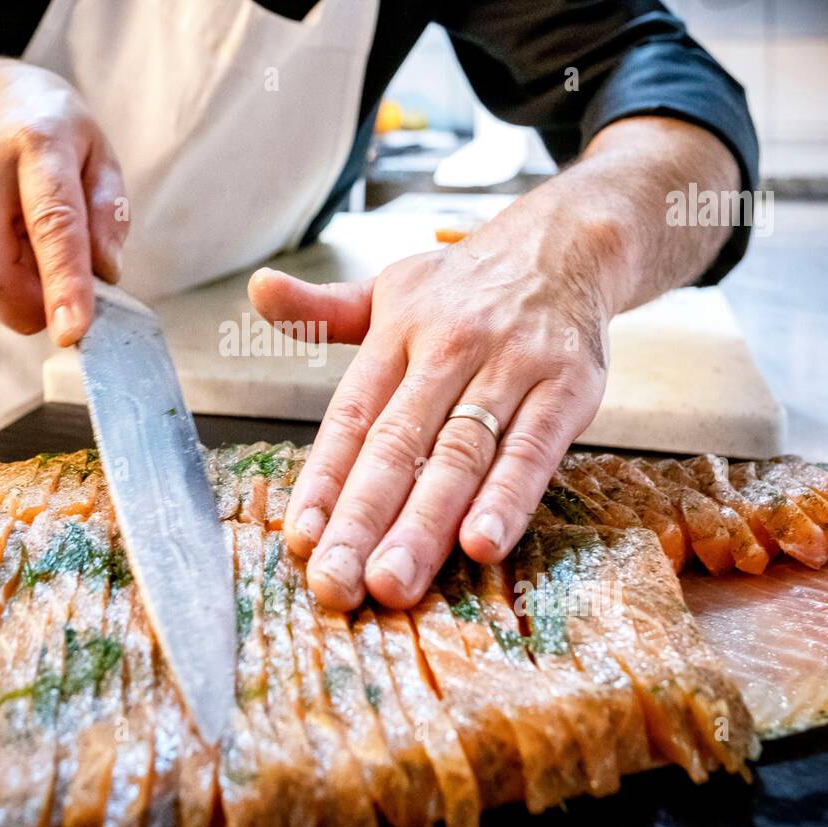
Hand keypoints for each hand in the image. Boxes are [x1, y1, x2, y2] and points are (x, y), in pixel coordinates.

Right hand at [0, 58, 126, 343]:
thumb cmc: (51, 127)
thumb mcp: (98, 151)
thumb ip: (110, 211)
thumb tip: (107, 272)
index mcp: (40, 143)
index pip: (53, 222)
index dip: (64, 282)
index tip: (73, 331)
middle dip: (28, 309)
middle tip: (66, 312)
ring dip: (19, 295)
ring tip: (45, 263)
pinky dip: (8, 276)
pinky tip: (20, 242)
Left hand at [249, 192, 622, 610]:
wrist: (569, 241)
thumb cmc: (468, 285)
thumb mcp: (390, 288)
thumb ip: (322, 309)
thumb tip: (258, 290)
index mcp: (397, 334)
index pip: (351, 416)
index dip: (324, 480)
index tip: (301, 539)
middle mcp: (449, 348)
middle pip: (398, 446)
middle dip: (364, 520)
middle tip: (337, 585)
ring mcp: (511, 366)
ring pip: (460, 455)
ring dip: (425, 524)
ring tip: (394, 582)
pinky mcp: (568, 386)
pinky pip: (534, 448)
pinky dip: (510, 498)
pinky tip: (482, 545)